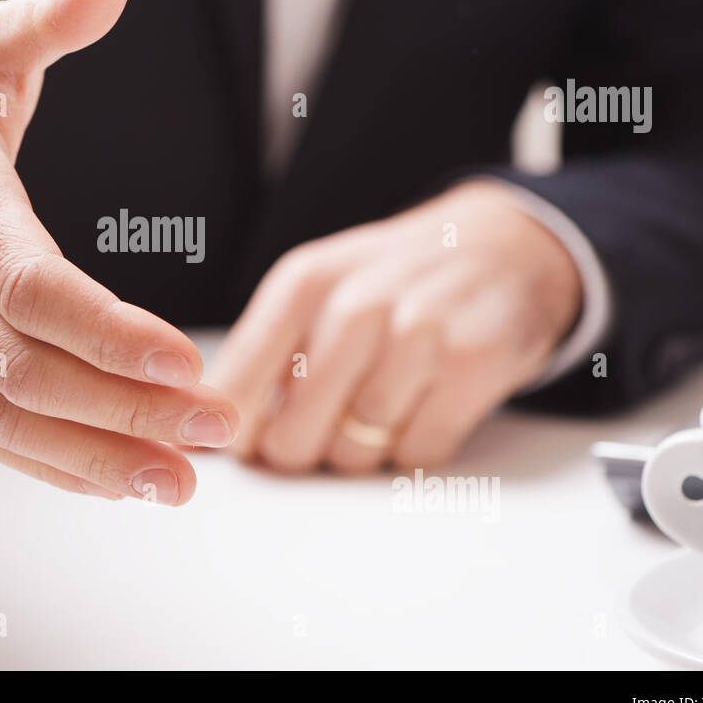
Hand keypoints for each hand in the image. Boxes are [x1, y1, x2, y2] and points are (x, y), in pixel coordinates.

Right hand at [0, 0, 237, 504]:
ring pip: (3, 416)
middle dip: (127, 409)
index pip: (29, 284)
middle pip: (27, 366)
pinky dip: (46, 462)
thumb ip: (46, 19)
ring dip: (94, 455)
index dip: (107, 333)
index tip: (186, 364)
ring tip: (176, 480)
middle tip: (215, 429)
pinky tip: (111, 477)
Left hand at [208, 182, 581, 472]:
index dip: (235, 437)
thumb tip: (196, 439)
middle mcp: (354, 306)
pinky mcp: (472, 366)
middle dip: (305, 449)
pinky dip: (416, 448)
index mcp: (301, 285)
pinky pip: (416, 455)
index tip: (247, 444)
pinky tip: (426, 405)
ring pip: (354, 454)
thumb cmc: (394, 283)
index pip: (233, 394)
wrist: (506, 247)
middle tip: (330, 422)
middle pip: (290, 441)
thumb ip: (258, 357)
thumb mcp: (316, 292)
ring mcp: (417, 335)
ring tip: (383, 404)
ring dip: (365, 449)